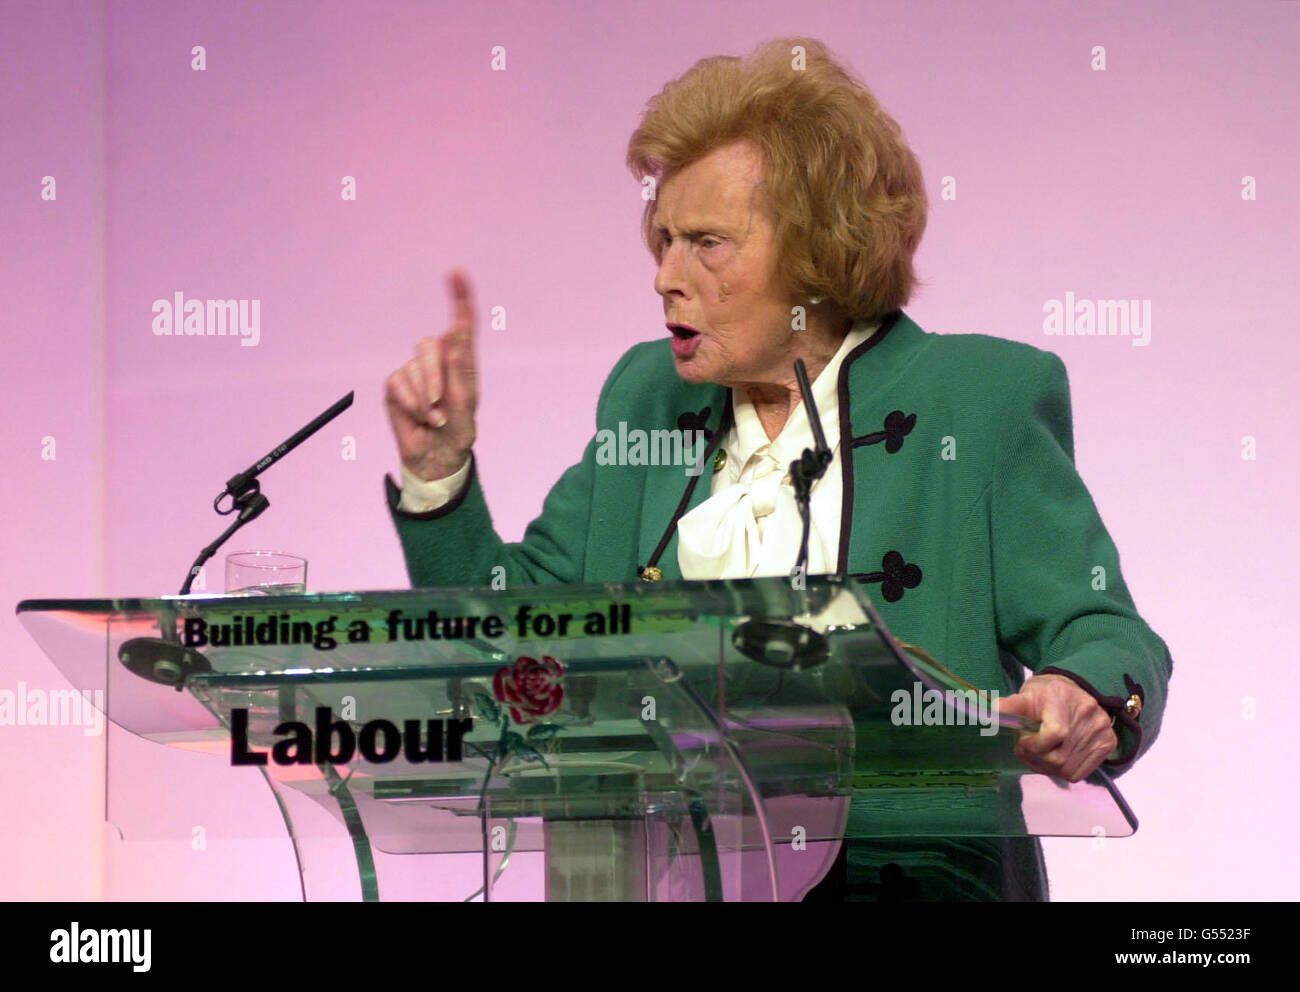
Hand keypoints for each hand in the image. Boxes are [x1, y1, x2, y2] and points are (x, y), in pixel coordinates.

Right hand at [385, 268, 478, 480]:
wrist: (436, 458)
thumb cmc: (457, 432)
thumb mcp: (465, 405)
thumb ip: (460, 371)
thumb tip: (451, 335)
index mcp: (462, 361)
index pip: (461, 324)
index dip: (459, 297)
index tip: (456, 272)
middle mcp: (438, 360)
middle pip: (430, 346)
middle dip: (436, 376)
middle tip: (441, 405)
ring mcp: (415, 371)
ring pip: (415, 368)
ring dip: (425, 398)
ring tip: (435, 418)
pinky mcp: (396, 385)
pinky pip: (399, 385)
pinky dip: (411, 405)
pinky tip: (420, 418)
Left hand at [997, 673, 1117, 781]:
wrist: (1075, 689)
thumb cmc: (1046, 694)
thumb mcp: (1026, 695)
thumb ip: (1010, 705)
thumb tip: (991, 710)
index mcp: (1064, 699)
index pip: (1055, 733)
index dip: (1035, 745)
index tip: (1022, 741)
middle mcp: (1089, 715)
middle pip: (1059, 757)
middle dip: (1035, 758)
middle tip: (1024, 750)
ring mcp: (1102, 731)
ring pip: (1067, 769)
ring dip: (1046, 768)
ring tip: (1037, 755)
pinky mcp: (1108, 744)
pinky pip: (1080, 773)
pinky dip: (1062, 771)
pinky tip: (1053, 758)